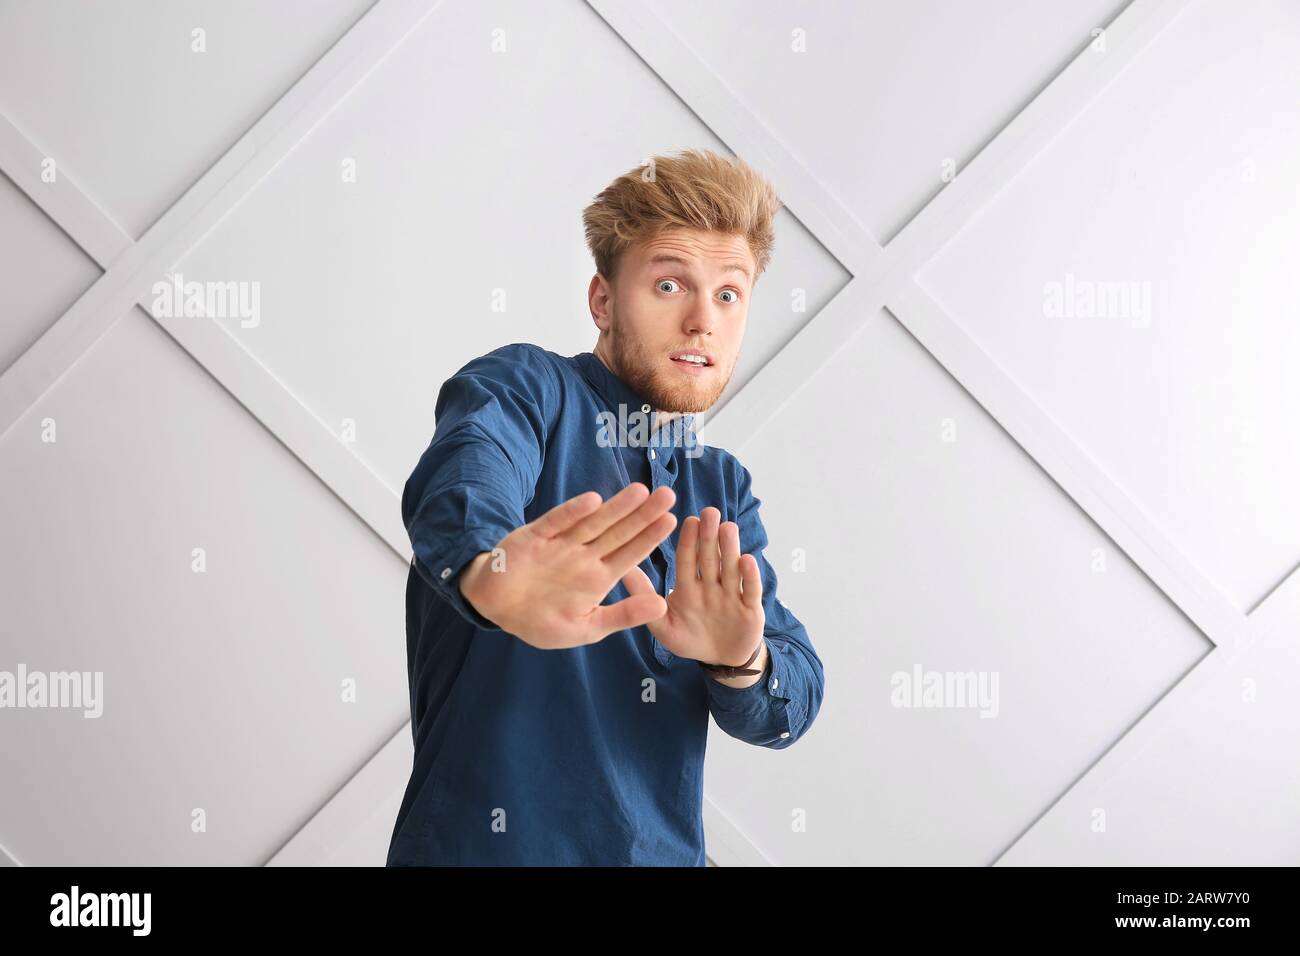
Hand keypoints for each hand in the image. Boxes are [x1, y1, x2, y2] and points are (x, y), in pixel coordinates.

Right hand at [458, 482, 677, 648]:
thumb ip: (623, 615)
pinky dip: (572, 512)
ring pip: (594, 523)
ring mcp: (560, 544)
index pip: (630, 553)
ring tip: (641, 491)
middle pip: (619, 532)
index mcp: (598, 577)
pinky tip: (592, 501)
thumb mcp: (586, 627)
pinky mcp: (535, 537)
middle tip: (669, 494)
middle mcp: (584, 556)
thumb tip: (663, 605)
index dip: (650, 537)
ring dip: (616, 507)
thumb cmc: (540, 621)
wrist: (495, 609)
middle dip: (643, 514)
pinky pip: (556, 523)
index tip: (672, 520)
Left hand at [623, 506, 764, 669]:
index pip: (687, 560)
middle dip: (709, 536)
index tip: (688, 520)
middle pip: (710, 559)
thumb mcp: (663, 625)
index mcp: (688, 588)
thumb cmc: (690, 640)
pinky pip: (751, 591)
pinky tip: (747, 560)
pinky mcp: (750, 609)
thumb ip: (645, 599)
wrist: (721, 662)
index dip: (688, 541)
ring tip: (728, 528)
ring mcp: (732, 596)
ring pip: (730, 569)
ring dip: (729, 549)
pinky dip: (750, 577)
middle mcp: (711, 587)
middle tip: (709, 512)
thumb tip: (622, 570)